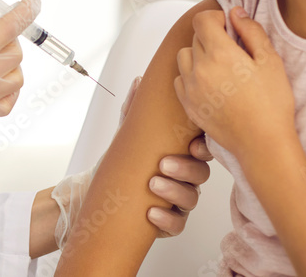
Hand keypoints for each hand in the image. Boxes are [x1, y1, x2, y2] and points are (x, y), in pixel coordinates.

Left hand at [52, 78, 213, 247]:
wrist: (103, 191)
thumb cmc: (124, 159)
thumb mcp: (127, 132)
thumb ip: (135, 108)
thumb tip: (139, 81)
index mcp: (182, 154)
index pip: (202, 149)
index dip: (203, 148)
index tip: (193, 144)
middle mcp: (186, 178)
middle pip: (200, 174)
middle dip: (185, 169)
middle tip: (164, 164)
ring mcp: (180, 201)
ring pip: (190, 199)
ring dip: (174, 191)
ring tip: (153, 183)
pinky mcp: (170, 221)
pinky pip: (177, 224)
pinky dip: (166, 219)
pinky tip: (151, 212)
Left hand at [174, 6, 296, 162]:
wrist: (263, 143)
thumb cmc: (271, 104)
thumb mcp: (270, 61)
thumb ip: (251, 31)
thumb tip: (236, 13)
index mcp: (220, 54)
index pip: (201, 20)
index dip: (215, 18)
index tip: (228, 26)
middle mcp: (199, 68)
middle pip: (195, 38)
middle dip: (211, 37)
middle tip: (232, 51)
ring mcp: (191, 87)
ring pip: (184, 57)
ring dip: (198, 55)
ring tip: (220, 67)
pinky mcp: (188, 104)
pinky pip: (180, 79)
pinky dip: (191, 76)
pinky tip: (211, 84)